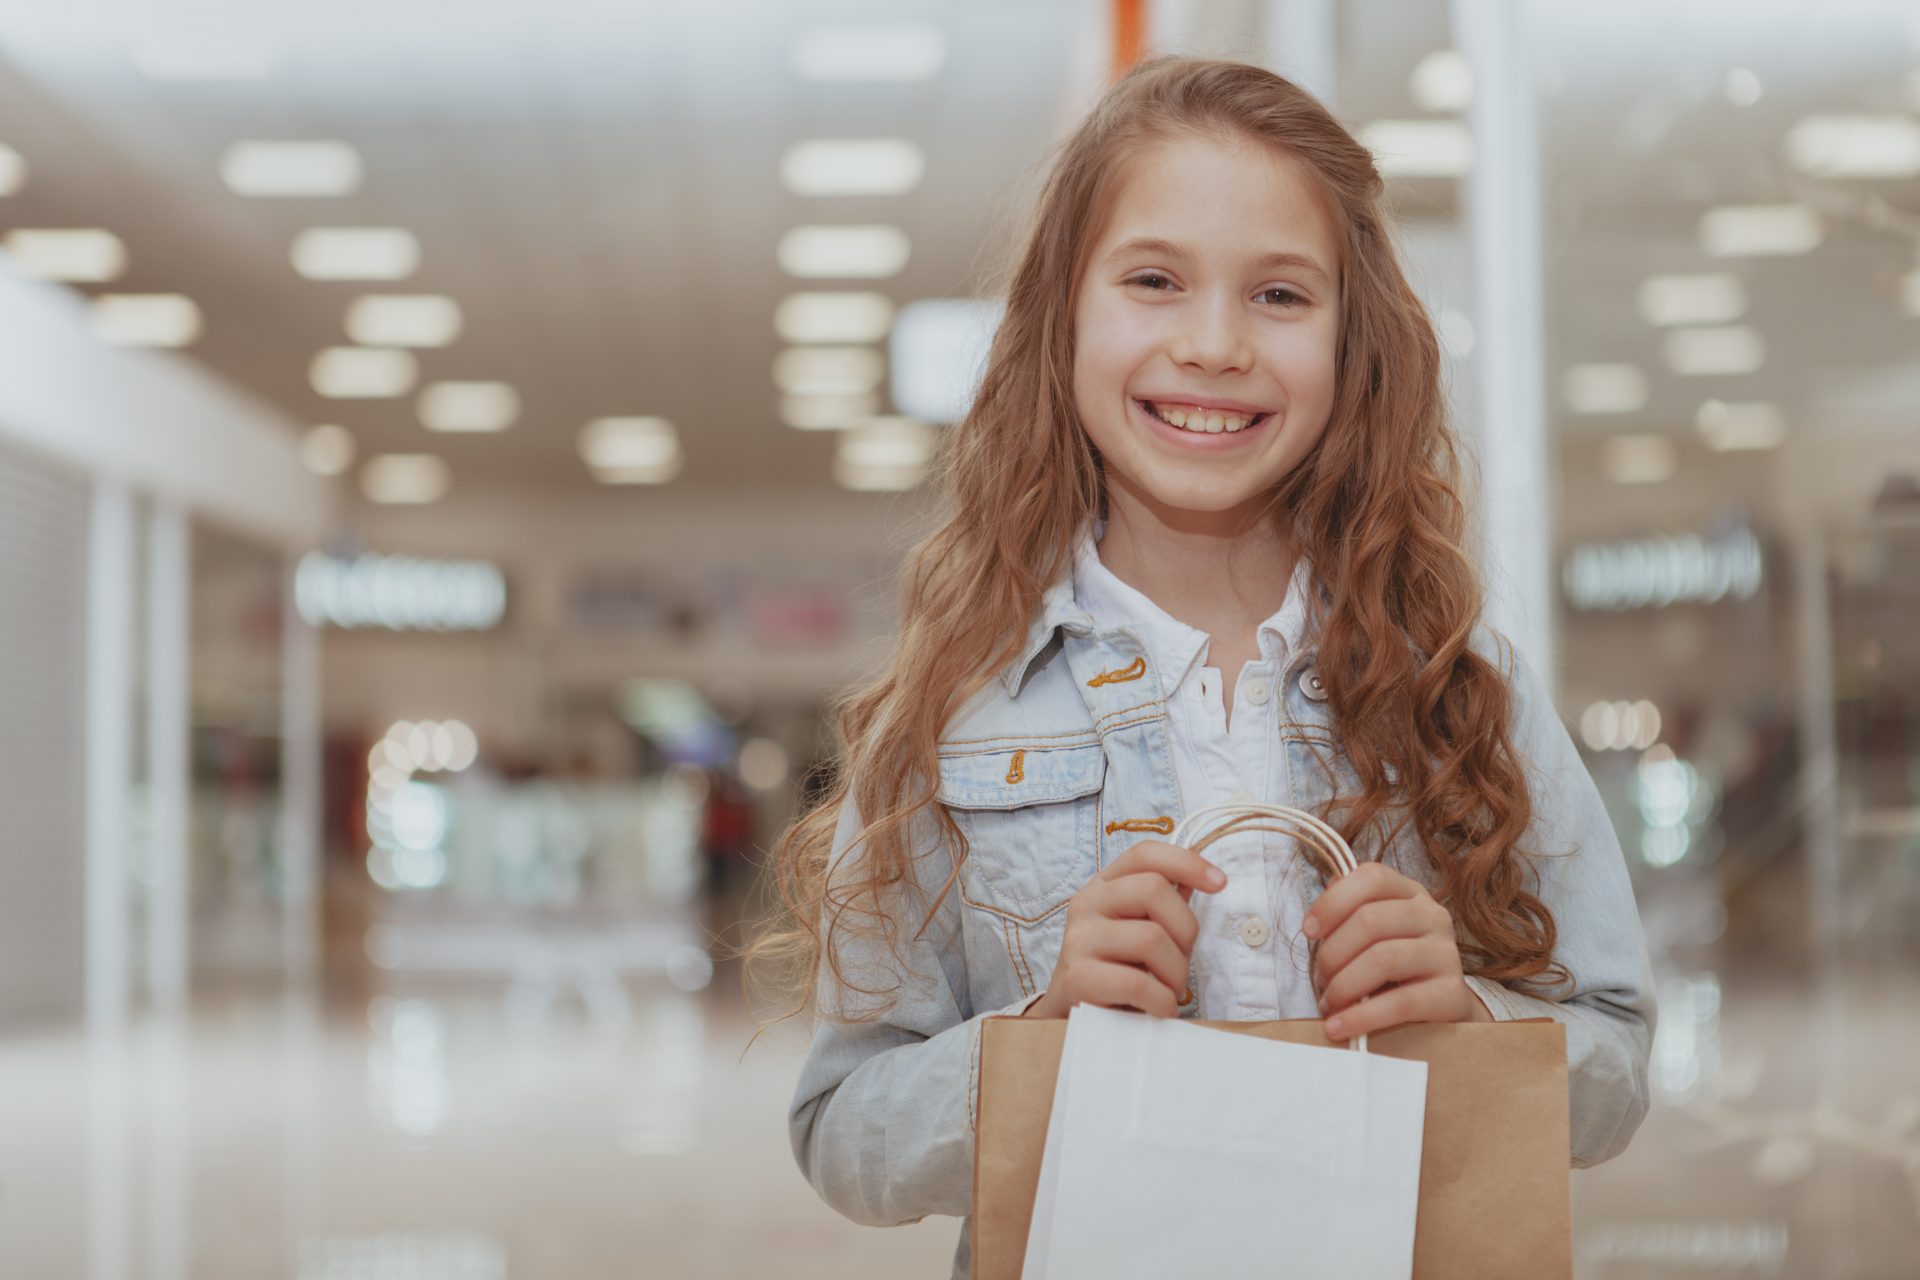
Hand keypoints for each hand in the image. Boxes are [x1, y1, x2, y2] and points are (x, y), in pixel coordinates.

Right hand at [1023, 841, 1225, 1019]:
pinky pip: (1136, 982)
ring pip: (1150, 937)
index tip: (1220, 883)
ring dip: (1176, 973)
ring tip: (1169, 991)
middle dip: (1185, 930)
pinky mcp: (1077, 977)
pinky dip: (1161, 1001)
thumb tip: (1205, 877)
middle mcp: (1087, 903)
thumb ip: (1165, 904)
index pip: (1145, 854)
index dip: (1186, 862)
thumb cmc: (1118, 970)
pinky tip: (1160, 1009)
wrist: (1075, 1016)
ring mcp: (1079, 939)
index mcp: (1104, 886)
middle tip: (1182, 962)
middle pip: (1154, 889)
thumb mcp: (1139, 929)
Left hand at [1303, 861, 1493, 1041]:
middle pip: (1371, 920)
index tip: (1308, 931)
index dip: (1333, 902)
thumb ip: (1348, 915)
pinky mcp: (1453, 994)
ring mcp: (1447, 954)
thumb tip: (1321, 906)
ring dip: (1344, 985)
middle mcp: (1433, 916)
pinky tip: (1339, 1027)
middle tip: (1319, 980)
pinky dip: (1362, 1017)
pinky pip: (1400, 1003)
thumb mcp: (1372, 936)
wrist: (1442, 1010)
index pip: (1372, 878)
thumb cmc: (1396, 968)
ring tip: (1328, 1004)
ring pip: (1383, 958)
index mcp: (1410, 894)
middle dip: (1332, 953)